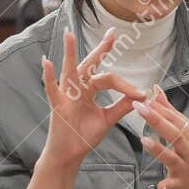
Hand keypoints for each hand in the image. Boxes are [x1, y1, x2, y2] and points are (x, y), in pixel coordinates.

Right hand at [39, 28, 146, 169]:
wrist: (70, 155)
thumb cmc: (84, 135)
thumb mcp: (108, 119)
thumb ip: (122, 106)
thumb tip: (142, 95)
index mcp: (89, 89)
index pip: (109, 78)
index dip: (126, 85)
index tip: (142, 93)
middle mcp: (77, 88)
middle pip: (90, 65)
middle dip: (101, 49)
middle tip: (113, 33)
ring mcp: (66, 95)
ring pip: (70, 70)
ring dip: (69, 52)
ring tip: (69, 34)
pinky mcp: (57, 105)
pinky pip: (52, 89)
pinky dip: (48, 76)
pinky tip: (46, 62)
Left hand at [134, 88, 188, 188]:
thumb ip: (171, 113)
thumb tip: (157, 91)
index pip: (176, 118)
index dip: (160, 107)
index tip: (144, 98)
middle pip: (174, 133)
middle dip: (156, 120)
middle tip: (140, 108)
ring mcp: (188, 167)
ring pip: (171, 157)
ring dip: (158, 149)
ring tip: (144, 140)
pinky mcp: (182, 183)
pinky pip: (172, 184)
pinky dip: (166, 184)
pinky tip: (159, 185)